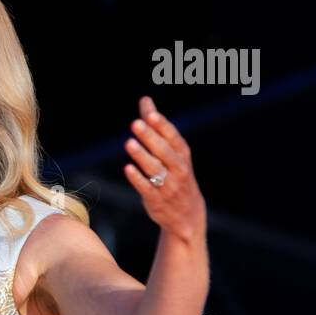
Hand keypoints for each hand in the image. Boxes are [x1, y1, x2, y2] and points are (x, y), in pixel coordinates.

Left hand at [122, 96, 205, 243]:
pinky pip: (147, 188)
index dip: (161, 126)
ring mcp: (168, 185)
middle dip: (150, 138)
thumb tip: (145, 101)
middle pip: (163, 151)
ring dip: (142, 156)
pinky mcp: (156, 199)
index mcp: (182, 154)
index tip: (150, 114)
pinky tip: (128, 168)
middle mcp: (178, 168)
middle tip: (135, 124)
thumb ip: (157, 126)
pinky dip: (138, 179)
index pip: (173, 137)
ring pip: (155, 169)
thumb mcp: (172, 151)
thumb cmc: (176, 173)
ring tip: (129, 143)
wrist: (188, 213)